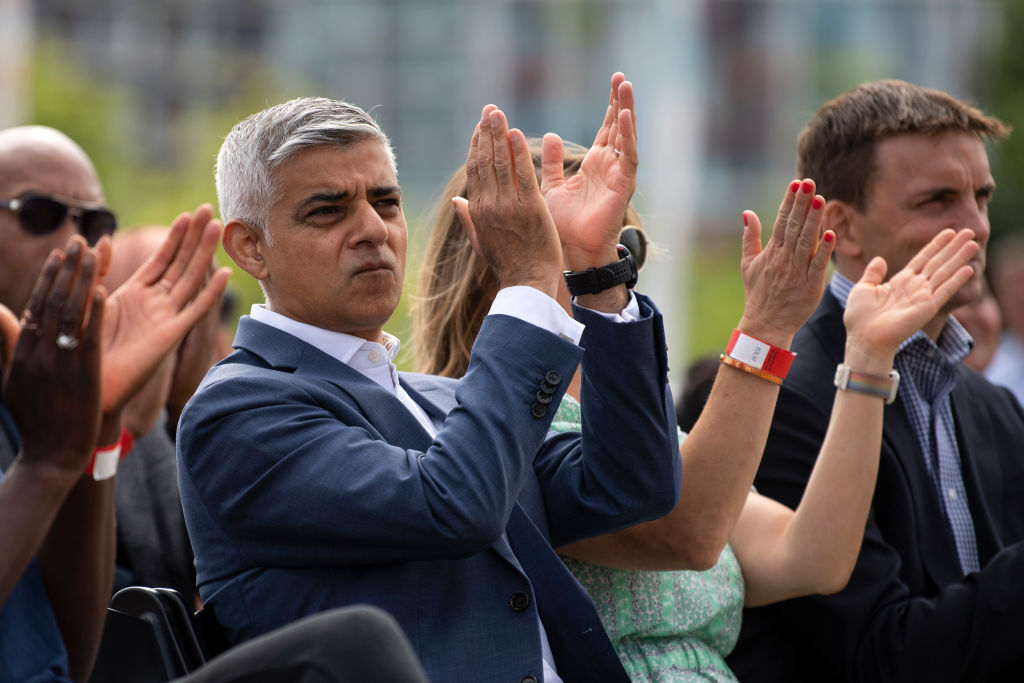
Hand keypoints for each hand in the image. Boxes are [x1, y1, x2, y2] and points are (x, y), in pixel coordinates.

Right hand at [3, 236, 102, 473]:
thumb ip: (7, 344)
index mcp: (23, 354)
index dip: (49, 278)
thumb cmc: (36, 420)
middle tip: (79, 241)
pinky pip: (88, 338)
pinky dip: (94, 312)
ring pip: (70, 313)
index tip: (60, 254)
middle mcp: (38, 354)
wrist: (52, 456)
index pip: (36, 306)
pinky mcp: (83, 376)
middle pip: (52, 302)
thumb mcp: (11, 380)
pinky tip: (103, 289)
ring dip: (82, 280)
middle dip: (66, 269)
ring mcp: (60, 364)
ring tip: (92, 254)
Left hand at [99, 204, 230, 413]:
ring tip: (217, 227)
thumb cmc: (85, 346)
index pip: (161, 259)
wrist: (90, 384)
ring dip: (203, 253)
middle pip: (180, 263)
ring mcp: (166, 317)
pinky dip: (210, 293)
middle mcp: (155, 303)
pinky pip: (195, 311)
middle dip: (194, 236)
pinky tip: (223, 274)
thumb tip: (103, 237)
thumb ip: (98, 270)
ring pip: (189, 279)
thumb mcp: (88, 299)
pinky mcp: (171, 335)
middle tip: (209, 210)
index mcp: (135, 294)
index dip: (175, 237)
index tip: (189, 214)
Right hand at [453, 105, 561, 297]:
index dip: (476, 145)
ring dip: (499, 135)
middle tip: (489, 110)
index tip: (480, 126)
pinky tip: (516, 134)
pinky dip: (518, 152)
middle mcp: (490, 205)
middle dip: (486, 132)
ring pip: (501, 163)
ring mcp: (509, 206)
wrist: (527, 282)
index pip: (474, 170)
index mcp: (478, 211)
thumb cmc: (507, 264)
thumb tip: (455, 200)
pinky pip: (523, 174)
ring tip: (498, 113)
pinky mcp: (531, 208)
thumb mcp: (481, 242)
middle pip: (485, 161)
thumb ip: (468, 218)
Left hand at [541, 72, 637, 270]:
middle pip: (618, 128)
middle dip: (619, 102)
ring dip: (626, 111)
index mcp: (595, 165)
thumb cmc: (562, 225)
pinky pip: (627, 157)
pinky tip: (624, 116)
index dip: (610, 106)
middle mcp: (609, 168)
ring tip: (625, 87)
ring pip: (625, 138)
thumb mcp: (551, 186)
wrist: (571, 252)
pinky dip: (627, 137)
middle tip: (620, 76)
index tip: (613, 81)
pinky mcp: (622, 186)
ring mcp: (618, 176)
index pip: (606, 129)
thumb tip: (551, 134)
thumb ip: (552, 162)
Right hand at [738, 179, 833, 345]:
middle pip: (794, 226)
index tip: (796, 183)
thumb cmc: (758, 294)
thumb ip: (750, 237)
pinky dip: (824, 249)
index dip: (789, 201)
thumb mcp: (748, 264)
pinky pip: (817, 264)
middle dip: (802, 203)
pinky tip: (830, 232)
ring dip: (813, 219)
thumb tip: (747, 212)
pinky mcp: (810, 285)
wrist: (765, 325)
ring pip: (806, 240)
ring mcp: (797, 271)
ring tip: (820, 198)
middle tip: (809, 182)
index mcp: (771, 252)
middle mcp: (784, 258)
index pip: (782, 221)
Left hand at [844, 228, 977, 368]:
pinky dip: (956, 280)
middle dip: (953, 247)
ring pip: (945, 273)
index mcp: (900, 282)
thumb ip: (873, 273)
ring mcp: (922, 297)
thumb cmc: (860, 318)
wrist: (863, 338)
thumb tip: (879, 259)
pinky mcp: (927, 308)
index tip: (948, 232)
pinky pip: (945, 291)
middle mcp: (915, 288)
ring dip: (959, 258)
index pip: (922, 259)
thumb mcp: (863, 289)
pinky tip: (969, 269)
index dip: (935, 245)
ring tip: (973, 243)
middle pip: (937, 262)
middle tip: (968, 231)